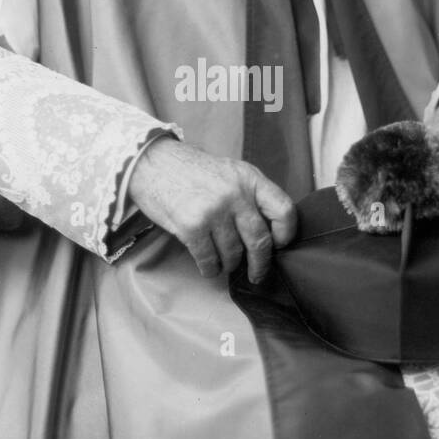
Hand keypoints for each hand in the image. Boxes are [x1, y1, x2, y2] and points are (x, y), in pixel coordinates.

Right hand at [128, 138, 297, 281]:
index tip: (279, 244)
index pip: (284, 210)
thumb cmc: (191, 171)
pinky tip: (208, 267)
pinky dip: (210, 269)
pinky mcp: (192, 227)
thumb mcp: (230, 172)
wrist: (151, 163)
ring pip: (233, 254)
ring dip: (230, 265)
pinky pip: (209, 260)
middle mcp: (235, 194)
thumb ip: (250, 195)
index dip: (286, 233)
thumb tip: (268, 231)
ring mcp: (213, 211)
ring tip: (224, 263)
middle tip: (257, 274)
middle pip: (260, 241)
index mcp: (249, 178)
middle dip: (260, 264)